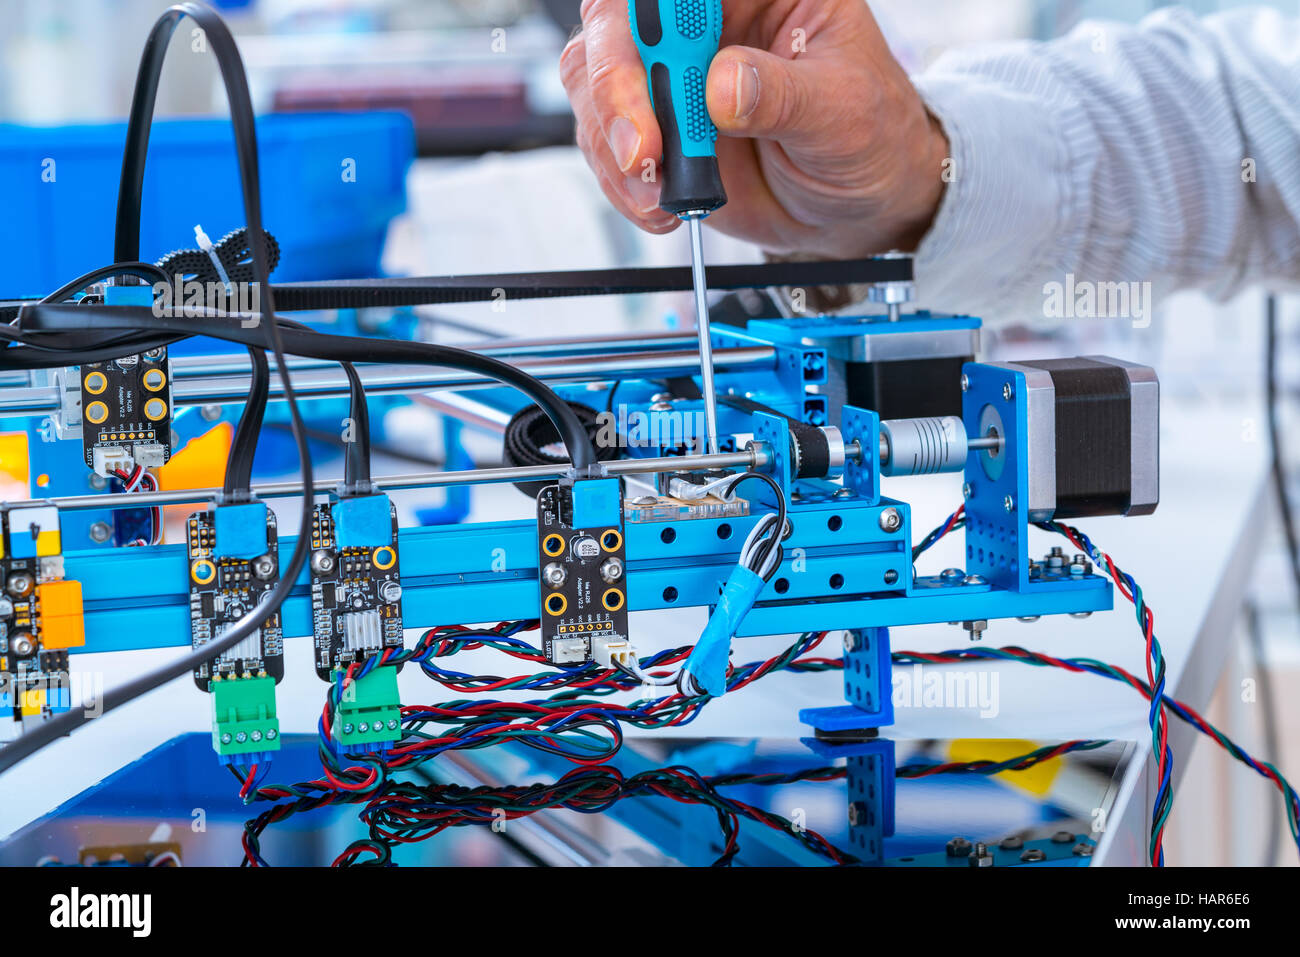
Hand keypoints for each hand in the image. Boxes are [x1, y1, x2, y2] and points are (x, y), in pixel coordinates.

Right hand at [560, 0, 949, 258]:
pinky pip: (605, 142)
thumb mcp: (844, 110)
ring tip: (661, 192)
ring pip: (594, 82)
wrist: (859, 205)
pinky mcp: (657, 128)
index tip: (652, 69)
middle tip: (643, 152)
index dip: (648, 16)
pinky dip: (622, 182)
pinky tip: (661, 204)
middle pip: (616, 24)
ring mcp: (675, 76)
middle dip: (615, 90)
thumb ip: (782, 95)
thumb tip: (722, 85)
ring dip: (614, 146)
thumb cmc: (869, 137)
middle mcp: (705, 24)